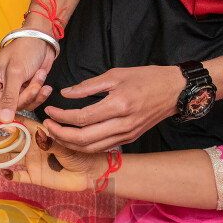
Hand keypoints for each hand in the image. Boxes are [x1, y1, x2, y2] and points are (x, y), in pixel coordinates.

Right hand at [0, 37, 54, 122]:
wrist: (42, 39)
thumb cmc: (24, 50)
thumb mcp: (15, 74)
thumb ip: (10, 98)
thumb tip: (4, 120)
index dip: (2, 117)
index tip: (12, 127)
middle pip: (9, 108)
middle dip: (25, 96)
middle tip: (34, 83)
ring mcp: (9, 90)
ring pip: (21, 105)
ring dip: (34, 92)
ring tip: (39, 75)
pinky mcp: (22, 90)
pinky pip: (30, 101)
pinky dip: (39, 92)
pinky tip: (42, 78)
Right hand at [0, 117, 102, 190]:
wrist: (90, 174)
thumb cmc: (82, 153)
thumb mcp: (67, 144)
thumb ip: (53, 140)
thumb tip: (41, 130)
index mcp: (40, 134)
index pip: (21, 125)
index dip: (8, 122)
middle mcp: (33, 146)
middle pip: (10, 141)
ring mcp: (32, 161)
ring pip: (10, 158)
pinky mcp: (35, 176)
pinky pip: (19, 176)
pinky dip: (10, 174)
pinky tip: (2, 172)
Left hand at [42, 65, 184, 152]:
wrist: (175, 91)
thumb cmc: (146, 78)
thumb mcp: (116, 74)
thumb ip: (88, 86)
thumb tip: (65, 94)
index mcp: (119, 105)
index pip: (81, 118)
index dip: (61, 117)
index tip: (49, 111)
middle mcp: (122, 124)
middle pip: (83, 138)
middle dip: (60, 134)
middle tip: (47, 126)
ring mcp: (126, 135)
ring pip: (91, 148)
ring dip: (69, 143)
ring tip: (56, 133)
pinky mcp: (129, 139)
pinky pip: (101, 147)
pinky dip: (84, 146)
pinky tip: (73, 138)